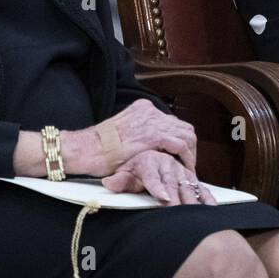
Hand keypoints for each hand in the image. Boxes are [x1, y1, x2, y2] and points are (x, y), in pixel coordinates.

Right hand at [64, 99, 196, 175]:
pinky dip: (186, 158)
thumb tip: (151, 144)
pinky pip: (181, 145)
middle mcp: (151, 111)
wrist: (88, 149)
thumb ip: (140, 133)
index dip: (178, 139)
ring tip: (187, 168)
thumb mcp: (124, 134)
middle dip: (188, 146)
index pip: (171, 121)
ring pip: (186, 134)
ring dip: (190, 153)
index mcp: (143, 108)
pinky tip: (184, 169)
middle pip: (182, 126)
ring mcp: (154, 122)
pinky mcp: (155, 135)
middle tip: (186, 163)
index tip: (179, 154)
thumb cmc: (100, 148)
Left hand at [102, 150, 217, 205]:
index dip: (158, 188)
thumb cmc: (136, 164)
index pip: (153, 177)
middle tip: (178, 213)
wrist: (150, 149)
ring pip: (188, 183)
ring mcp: (180, 169)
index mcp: (149, 162)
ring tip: (195, 214)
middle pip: (172, 182)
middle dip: (176, 198)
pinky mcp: (190, 175)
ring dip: (192, 199)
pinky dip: (205, 196)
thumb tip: (109, 183)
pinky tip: (210, 208)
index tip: (164, 198)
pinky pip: (199, 185)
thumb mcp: (124, 170)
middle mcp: (166, 164)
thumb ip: (120, 180)